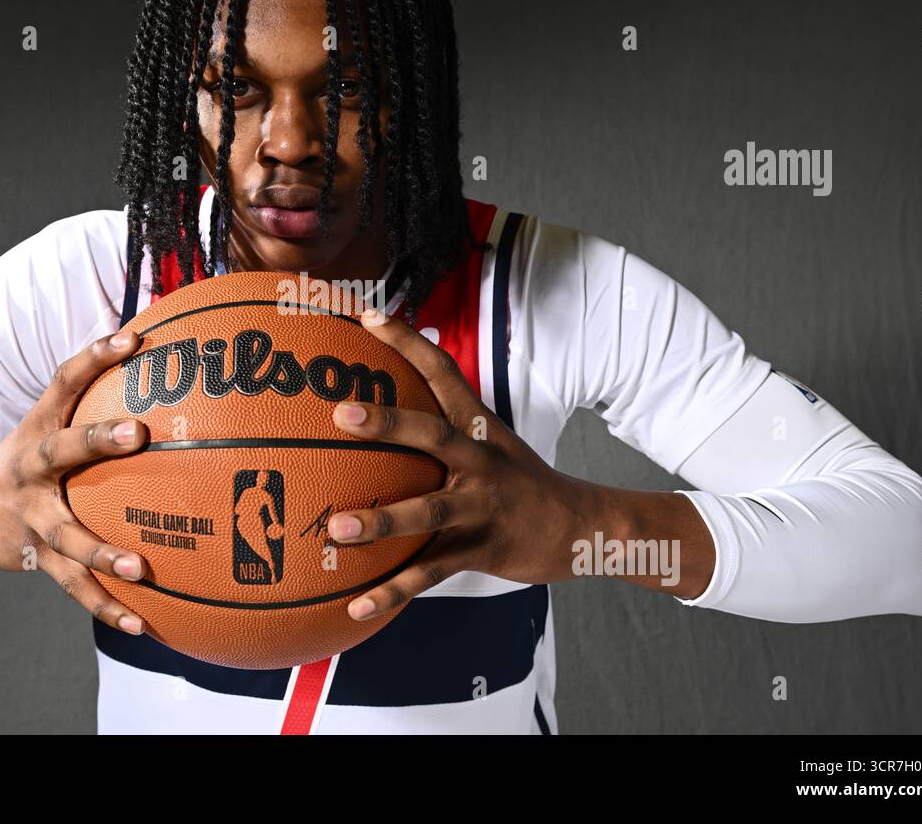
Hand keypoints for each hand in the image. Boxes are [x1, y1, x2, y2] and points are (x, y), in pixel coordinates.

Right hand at [0, 331, 149, 634]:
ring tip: (140, 568)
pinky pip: (73, 585)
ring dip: (101, 551)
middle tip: (136, 433)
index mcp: (36, 428)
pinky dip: (106, 606)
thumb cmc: (25, 463)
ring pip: (65, 533)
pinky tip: (141, 622)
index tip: (132, 338)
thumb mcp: (43, 427)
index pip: (64, 381)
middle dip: (96, 439)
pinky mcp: (35, 556)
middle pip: (60, 449)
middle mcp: (30, 468)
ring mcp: (30, 514)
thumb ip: (90, 404)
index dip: (94, 356)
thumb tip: (154, 363)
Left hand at [328, 308, 587, 620]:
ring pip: (429, 512)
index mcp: (478, 428)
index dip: (405, 341)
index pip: (442, 372)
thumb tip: (387, 404)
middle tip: (341, 413)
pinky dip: (392, 591)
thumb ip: (444, 424)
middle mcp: (479, 462)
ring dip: (383, 521)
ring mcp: (482, 507)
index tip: (365, 315)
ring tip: (337, 528)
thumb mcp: (490, 441)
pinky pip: (430, 574)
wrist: (583, 527)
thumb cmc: (519, 482)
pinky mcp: (481, 550)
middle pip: (432, 435)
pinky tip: (356, 605)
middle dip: (388, 422)